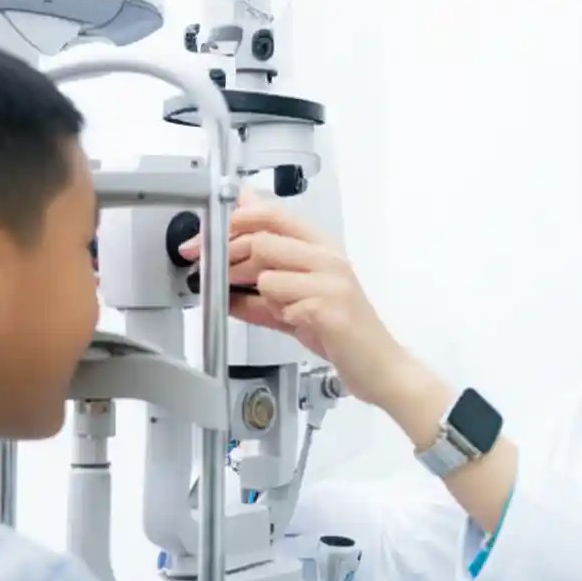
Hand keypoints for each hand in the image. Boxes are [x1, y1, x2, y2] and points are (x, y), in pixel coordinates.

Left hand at [178, 190, 405, 404]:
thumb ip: (262, 271)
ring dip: (260, 297)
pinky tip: (295, 324)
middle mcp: (328, 257)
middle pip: (261, 241)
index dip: (231, 223)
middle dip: (227, 261)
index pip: (270, 214)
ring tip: (278, 311)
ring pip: (266, 276)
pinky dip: (277, 316)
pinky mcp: (328, 308)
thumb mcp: (294, 297)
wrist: (379, 366)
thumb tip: (227, 255)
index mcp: (322, 247)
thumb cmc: (339, 332)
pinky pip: (280, 304)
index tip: (203, 241)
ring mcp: (331, 281)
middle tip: (211, 276)